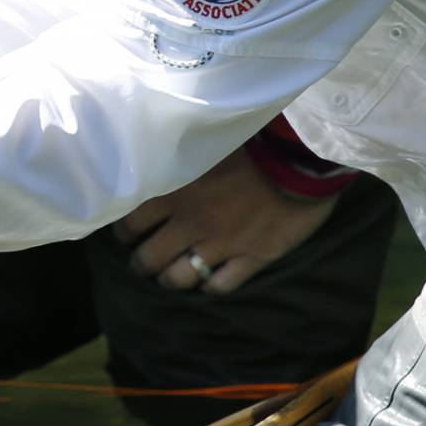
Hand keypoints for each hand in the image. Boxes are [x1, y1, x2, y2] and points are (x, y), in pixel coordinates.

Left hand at [112, 146, 336, 294]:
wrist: (300, 154)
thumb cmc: (251, 139)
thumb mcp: (201, 143)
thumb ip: (175, 161)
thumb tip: (151, 167)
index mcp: (173, 191)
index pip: (130, 224)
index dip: (126, 234)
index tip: (129, 234)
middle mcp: (190, 221)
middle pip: (148, 259)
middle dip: (142, 264)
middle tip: (144, 261)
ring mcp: (221, 244)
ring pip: (178, 278)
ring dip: (170, 280)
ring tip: (170, 276)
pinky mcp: (252, 257)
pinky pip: (219, 286)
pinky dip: (208, 287)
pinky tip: (207, 280)